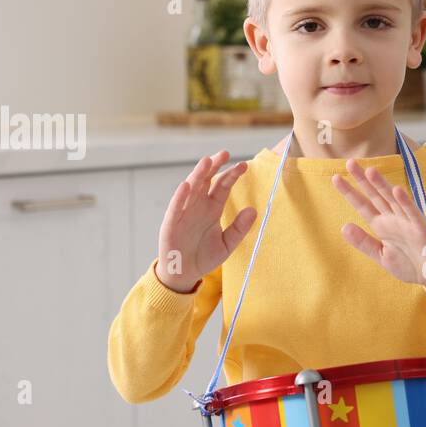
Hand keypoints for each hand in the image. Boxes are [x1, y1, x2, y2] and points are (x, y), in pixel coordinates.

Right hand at [156, 150, 256, 292]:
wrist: (185, 273)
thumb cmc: (204, 257)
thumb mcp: (227, 244)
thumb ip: (239, 228)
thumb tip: (253, 210)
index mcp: (212, 209)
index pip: (223, 187)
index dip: (232, 175)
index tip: (244, 165)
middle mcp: (198, 206)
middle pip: (206, 181)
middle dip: (214, 166)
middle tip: (225, 153)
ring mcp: (184, 212)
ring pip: (191, 189)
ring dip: (198, 174)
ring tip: (207, 161)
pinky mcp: (172, 223)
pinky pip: (176, 207)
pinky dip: (180, 196)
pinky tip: (186, 185)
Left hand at [331, 158, 425, 292]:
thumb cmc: (409, 264)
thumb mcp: (381, 255)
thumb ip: (363, 242)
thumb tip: (343, 227)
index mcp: (382, 225)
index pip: (363, 205)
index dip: (350, 192)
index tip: (336, 178)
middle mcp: (393, 219)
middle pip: (376, 196)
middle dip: (363, 180)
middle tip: (350, 162)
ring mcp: (407, 222)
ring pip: (393, 200)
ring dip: (383, 185)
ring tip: (371, 171)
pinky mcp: (421, 229)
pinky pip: (413, 214)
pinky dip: (405, 202)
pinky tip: (397, 191)